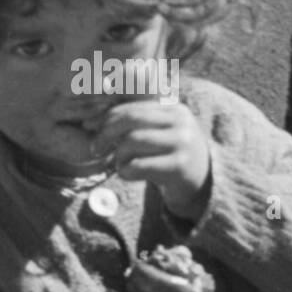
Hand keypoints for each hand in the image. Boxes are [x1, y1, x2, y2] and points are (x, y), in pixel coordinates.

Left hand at [91, 100, 210, 218]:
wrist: (202, 183)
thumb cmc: (170, 156)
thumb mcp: (161, 133)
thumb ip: (136, 124)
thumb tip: (91, 122)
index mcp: (173, 109)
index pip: (132, 107)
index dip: (106, 117)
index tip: (88, 127)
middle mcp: (180, 122)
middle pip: (131, 120)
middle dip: (106, 133)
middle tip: (95, 149)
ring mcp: (182, 143)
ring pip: (133, 141)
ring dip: (118, 155)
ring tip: (119, 164)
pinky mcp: (179, 167)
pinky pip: (139, 165)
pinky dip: (126, 170)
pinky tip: (127, 174)